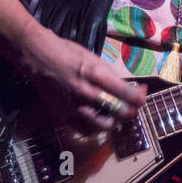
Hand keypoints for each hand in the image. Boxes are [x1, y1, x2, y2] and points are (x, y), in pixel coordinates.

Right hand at [16, 24, 146, 142]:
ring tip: (117, 117)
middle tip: (132, 107)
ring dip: (115, 122)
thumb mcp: (93, 58)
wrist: (39, 57)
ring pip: (105, 125)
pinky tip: (98, 121)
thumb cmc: (67, 52)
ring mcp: (75, 107)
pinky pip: (86, 130)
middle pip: (120, 112)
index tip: (142, 94)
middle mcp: (88, 93)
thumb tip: (126, 88)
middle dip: (131, 111)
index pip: (128, 95)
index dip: (140, 97)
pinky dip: (95, 128)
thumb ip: (110, 75)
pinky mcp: (64, 115)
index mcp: (97, 75)